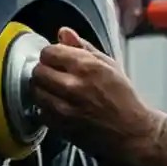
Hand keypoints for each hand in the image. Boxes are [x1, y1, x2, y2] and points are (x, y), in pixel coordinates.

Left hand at [30, 27, 164, 165]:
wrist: (131, 133)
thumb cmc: (123, 99)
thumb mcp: (109, 65)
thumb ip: (83, 47)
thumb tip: (64, 33)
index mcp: (86, 67)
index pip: (49, 52)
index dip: (52, 54)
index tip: (57, 59)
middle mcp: (73, 87)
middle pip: (38, 71)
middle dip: (44, 70)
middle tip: (54, 75)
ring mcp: (64, 109)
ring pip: (35, 91)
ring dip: (42, 89)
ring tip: (56, 91)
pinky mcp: (60, 127)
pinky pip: (40, 111)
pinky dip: (46, 108)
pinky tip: (59, 106)